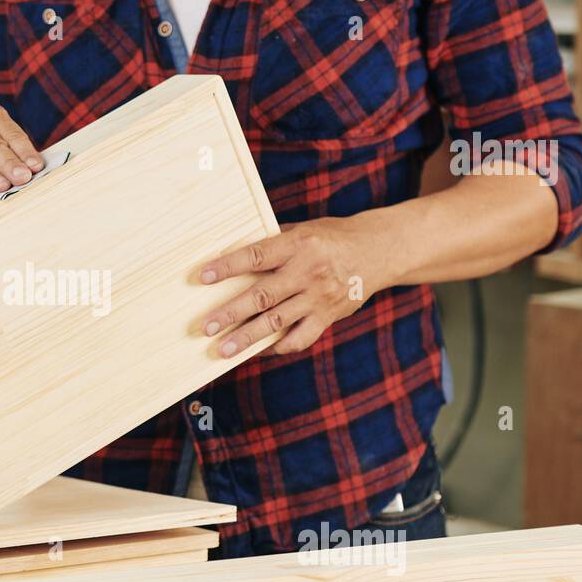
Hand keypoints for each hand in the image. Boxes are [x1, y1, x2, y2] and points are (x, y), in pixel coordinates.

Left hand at [199, 216, 392, 357]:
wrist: (379, 250)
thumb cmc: (331, 237)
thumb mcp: (303, 230)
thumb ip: (273, 243)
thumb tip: (231, 255)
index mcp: (298, 245)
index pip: (257, 256)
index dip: (228, 267)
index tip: (202, 277)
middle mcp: (309, 272)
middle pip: (263, 296)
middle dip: (231, 313)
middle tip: (206, 326)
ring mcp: (320, 297)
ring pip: (278, 321)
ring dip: (248, 338)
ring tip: (223, 350)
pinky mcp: (329, 316)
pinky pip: (301, 338)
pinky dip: (279, 346)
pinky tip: (259, 350)